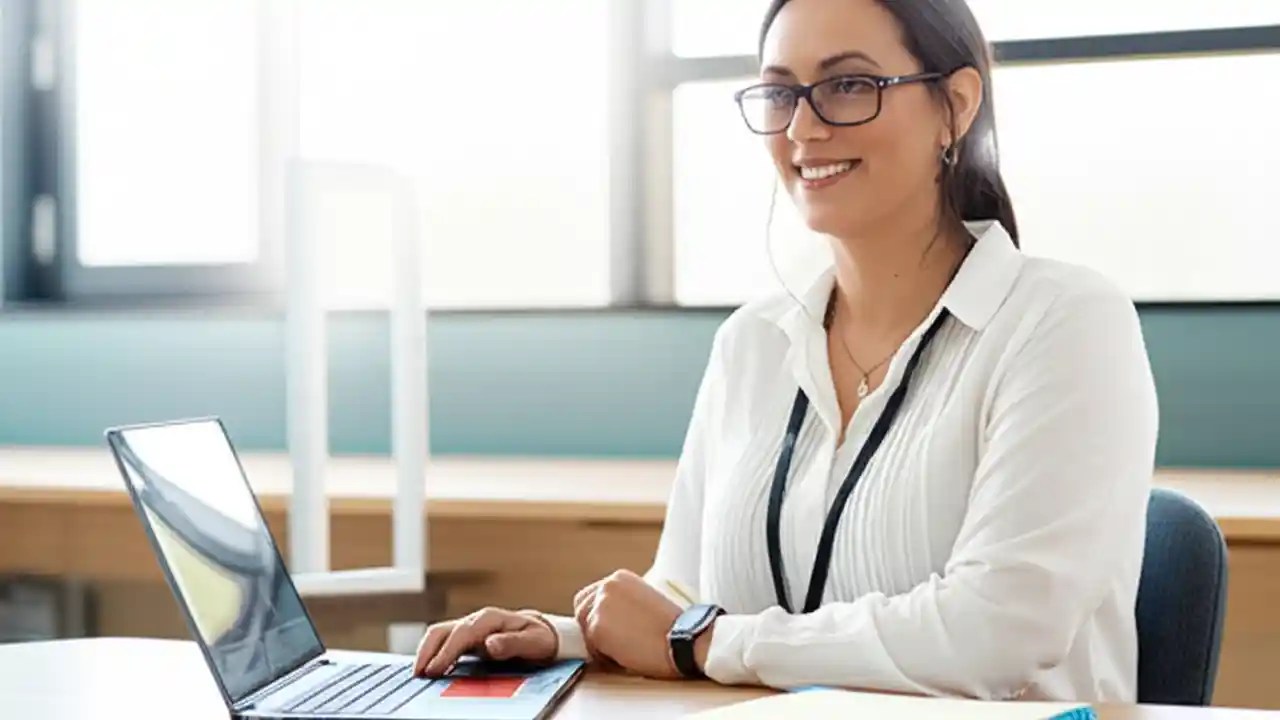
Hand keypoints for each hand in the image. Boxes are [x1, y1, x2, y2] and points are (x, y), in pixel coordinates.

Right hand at [413, 607, 557, 677]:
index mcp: (491, 619)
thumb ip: (513, 643)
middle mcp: (476, 620)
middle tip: (418, 674)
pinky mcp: (466, 638)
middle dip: (427, 651)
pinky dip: (431, 653)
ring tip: (417, 673)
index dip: (447, 651)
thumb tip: (490, 644)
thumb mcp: (535, 642)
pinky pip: (443, 641)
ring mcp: (469, 627)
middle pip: (443, 630)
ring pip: (439, 634)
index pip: (462, 633)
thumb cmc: (540, 638)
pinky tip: (427, 668)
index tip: (435, 669)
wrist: (544, 633)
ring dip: (425, 651)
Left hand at [573, 570, 683, 679]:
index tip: (608, 630)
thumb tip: (606, 618)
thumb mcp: (644, 600)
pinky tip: (626, 657)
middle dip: (592, 629)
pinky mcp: (597, 628)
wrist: (685, 639)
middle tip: (612, 644)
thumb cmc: (673, 626)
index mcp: (619, 578)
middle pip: (580, 611)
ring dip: (599, 644)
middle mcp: (606, 586)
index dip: (596, 616)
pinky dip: (605, 657)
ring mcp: (600, 606)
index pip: (589, 596)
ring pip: (585, 630)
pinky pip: (591, 647)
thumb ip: (622, 602)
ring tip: (623, 651)